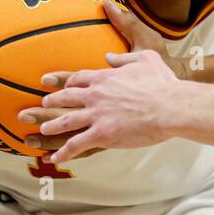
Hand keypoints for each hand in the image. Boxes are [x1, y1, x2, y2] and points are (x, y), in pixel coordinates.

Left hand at [17, 0, 184, 157]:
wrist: (170, 106)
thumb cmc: (162, 83)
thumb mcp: (145, 58)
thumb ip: (124, 57)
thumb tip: (109, 55)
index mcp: (104, 78)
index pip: (78, 79)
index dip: (68, 83)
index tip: (62, 86)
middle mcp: (95, 95)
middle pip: (66, 98)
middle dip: (52, 101)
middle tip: (43, 103)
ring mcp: (96, 115)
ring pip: (65, 121)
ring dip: (52, 126)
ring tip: (43, 129)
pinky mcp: (101, 135)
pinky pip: (76, 145)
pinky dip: (63, 152)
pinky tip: (56, 158)